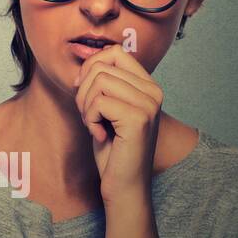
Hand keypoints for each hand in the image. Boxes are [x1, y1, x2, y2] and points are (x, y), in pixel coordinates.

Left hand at [74, 44, 164, 205]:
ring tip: (96, 126)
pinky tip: (101, 135)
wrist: (124, 184)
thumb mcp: (105, 107)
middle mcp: (154, 91)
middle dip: (83, 91)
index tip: (85, 92)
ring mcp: (149, 104)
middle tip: (90, 116)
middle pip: (101, 66)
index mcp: (148, 85)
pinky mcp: (139, 118)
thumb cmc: (112, 147)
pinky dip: (90, 119)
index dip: (90, 68)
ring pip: (98, 81)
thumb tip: (86, 57)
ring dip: (86, 106)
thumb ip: (102, 81)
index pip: (114, 52)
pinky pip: (98, 102)